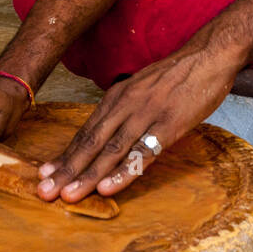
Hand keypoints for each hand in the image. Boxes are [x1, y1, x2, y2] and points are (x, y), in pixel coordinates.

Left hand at [36, 44, 240, 202]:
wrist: (208, 55)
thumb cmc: (176, 75)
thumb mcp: (141, 87)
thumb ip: (124, 109)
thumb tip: (108, 133)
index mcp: (117, 98)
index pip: (86, 131)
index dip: (66, 154)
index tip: (45, 173)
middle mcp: (125, 106)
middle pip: (90, 142)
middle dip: (66, 170)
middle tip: (44, 192)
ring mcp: (146, 115)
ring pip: (111, 150)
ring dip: (88, 176)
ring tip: (68, 195)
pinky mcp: (169, 125)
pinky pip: (142, 153)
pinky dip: (123, 172)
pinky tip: (108, 188)